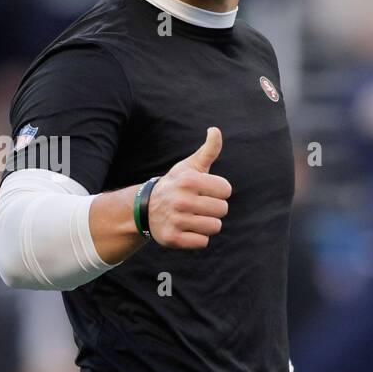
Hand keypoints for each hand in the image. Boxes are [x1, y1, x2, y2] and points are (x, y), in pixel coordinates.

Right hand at [147, 127, 233, 248]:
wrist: (146, 208)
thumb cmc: (176, 184)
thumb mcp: (190, 166)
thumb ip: (208, 150)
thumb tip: (215, 130)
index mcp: (189, 180)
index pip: (226, 190)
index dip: (218, 191)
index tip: (205, 190)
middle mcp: (181, 200)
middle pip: (222, 210)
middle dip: (214, 208)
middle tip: (198, 206)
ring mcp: (176, 220)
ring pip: (214, 227)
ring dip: (207, 224)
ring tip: (194, 218)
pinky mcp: (173, 238)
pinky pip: (202, 242)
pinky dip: (198, 238)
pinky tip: (187, 229)